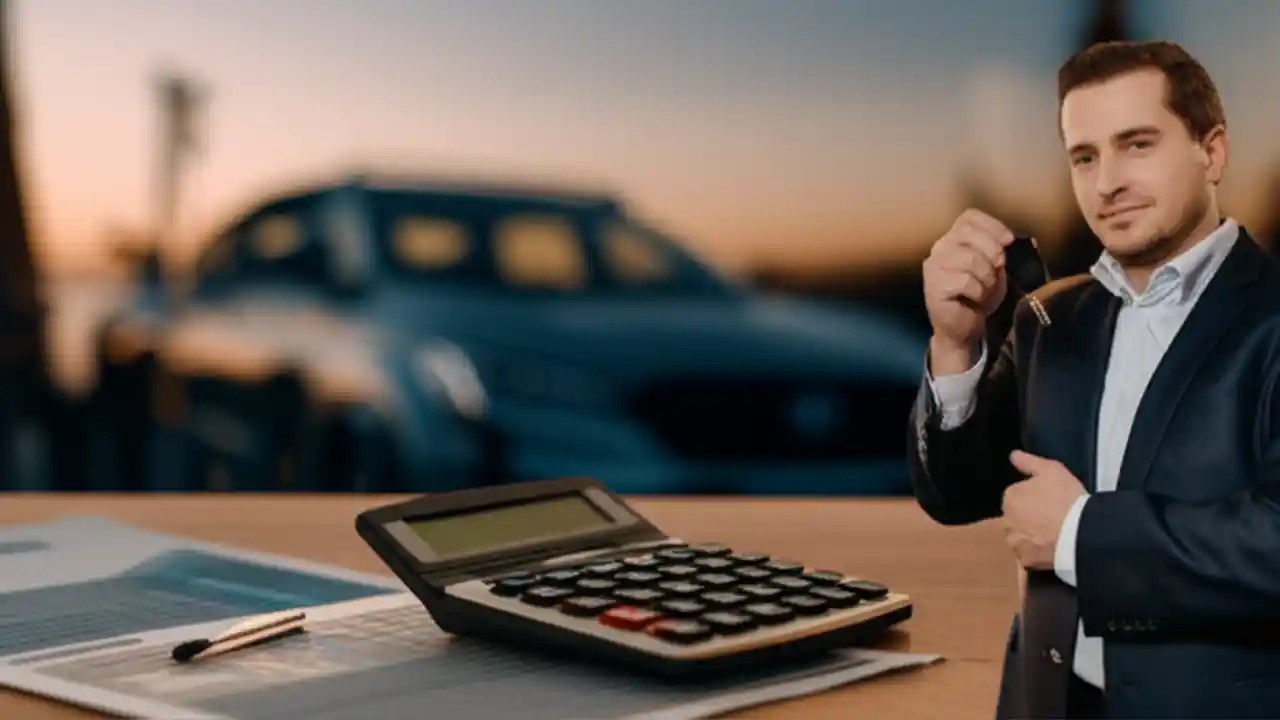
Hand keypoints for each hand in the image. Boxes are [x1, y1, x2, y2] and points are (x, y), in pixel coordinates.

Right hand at [923, 209, 1013, 374]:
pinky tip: (973, 299)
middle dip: (992, 252)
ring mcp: (933, 269)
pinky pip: (964, 281)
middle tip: (997, 270)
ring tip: (984, 288)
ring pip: (969, 259)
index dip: (992, 225)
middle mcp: (938, 249)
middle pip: (968, 234)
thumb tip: (1005, 240)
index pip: (968, 218)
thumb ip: (995, 250)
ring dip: (986, 276)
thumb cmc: (977, 295)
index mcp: (952, 240)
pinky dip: (977, 292)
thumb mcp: (992, 267)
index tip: (1008, 241)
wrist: (962, 328)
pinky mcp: (934, 289)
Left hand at [1002, 450, 1086, 569]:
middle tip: (1054, 519)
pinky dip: (1036, 554)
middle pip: (1017, 517)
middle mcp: (1006, 521)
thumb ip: (1029, 462)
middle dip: (1030, 518)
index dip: (1034, 498)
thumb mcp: (1052, 470)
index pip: (1017, 496)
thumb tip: (1013, 455)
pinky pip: (1028, 556)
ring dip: (1031, 536)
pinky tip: (1051, 550)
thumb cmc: (1066, 498)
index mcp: (1010, 497)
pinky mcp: (1025, 562)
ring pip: (1021, 537)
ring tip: (1055, 536)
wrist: (1081, 533)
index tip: (1050, 501)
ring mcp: (1015, 543)